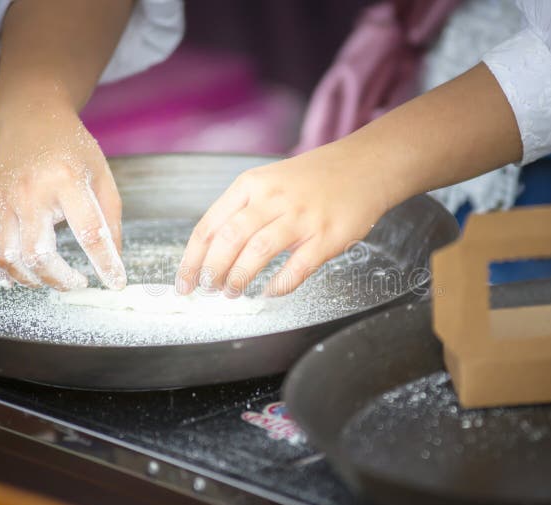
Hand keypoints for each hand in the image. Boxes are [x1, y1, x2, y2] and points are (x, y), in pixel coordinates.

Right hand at [0, 104, 125, 290]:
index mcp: (66, 182)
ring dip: (32, 279)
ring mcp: (3, 203)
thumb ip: (110, 220)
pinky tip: (8, 279)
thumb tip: (114, 260)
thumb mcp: (102, 176)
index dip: (105, 264)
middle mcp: (29, 194)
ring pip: (7, 257)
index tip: (116, 283)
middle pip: (38, 253)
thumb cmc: (72, 149)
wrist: (31, 119)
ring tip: (52, 278)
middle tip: (79, 283)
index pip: (89, 232)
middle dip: (62, 279)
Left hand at [175, 143, 388, 296]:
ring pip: (257, 252)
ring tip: (232, 293)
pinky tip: (269, 292)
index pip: (209, 226)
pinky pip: (297, 268)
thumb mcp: (269, 181)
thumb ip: (242, 211)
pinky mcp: (327, 236)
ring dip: (239, 278)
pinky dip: (279, 285)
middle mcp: (273, 198)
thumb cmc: (314, 178)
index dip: (191, 260)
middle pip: (228, 240)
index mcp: (251, 185)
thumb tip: (211, 253)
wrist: (366, 165)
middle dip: (211, 271)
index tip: (184, 282)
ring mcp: (301, 217)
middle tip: (208, 290)